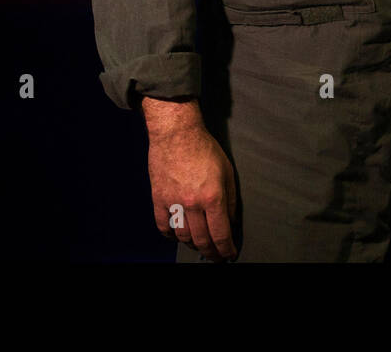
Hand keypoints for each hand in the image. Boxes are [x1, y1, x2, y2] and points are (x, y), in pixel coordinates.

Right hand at [141, 97, 238, 260]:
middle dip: (211, 253)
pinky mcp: (159, 198)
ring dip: (192, 245)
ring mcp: (173, 202)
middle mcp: (193, 203)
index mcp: (213, 197)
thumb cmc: (203, 147)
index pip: (221, 234)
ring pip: (182, 236)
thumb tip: (231, 220)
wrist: (176, 132)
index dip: (226, 249)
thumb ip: (231, 199)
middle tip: (216, 257)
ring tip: (199, 245)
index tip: (229, 254)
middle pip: (202, 240)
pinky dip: (169, 235)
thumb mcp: (227, 171)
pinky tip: (176, 235)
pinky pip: (162, 225)